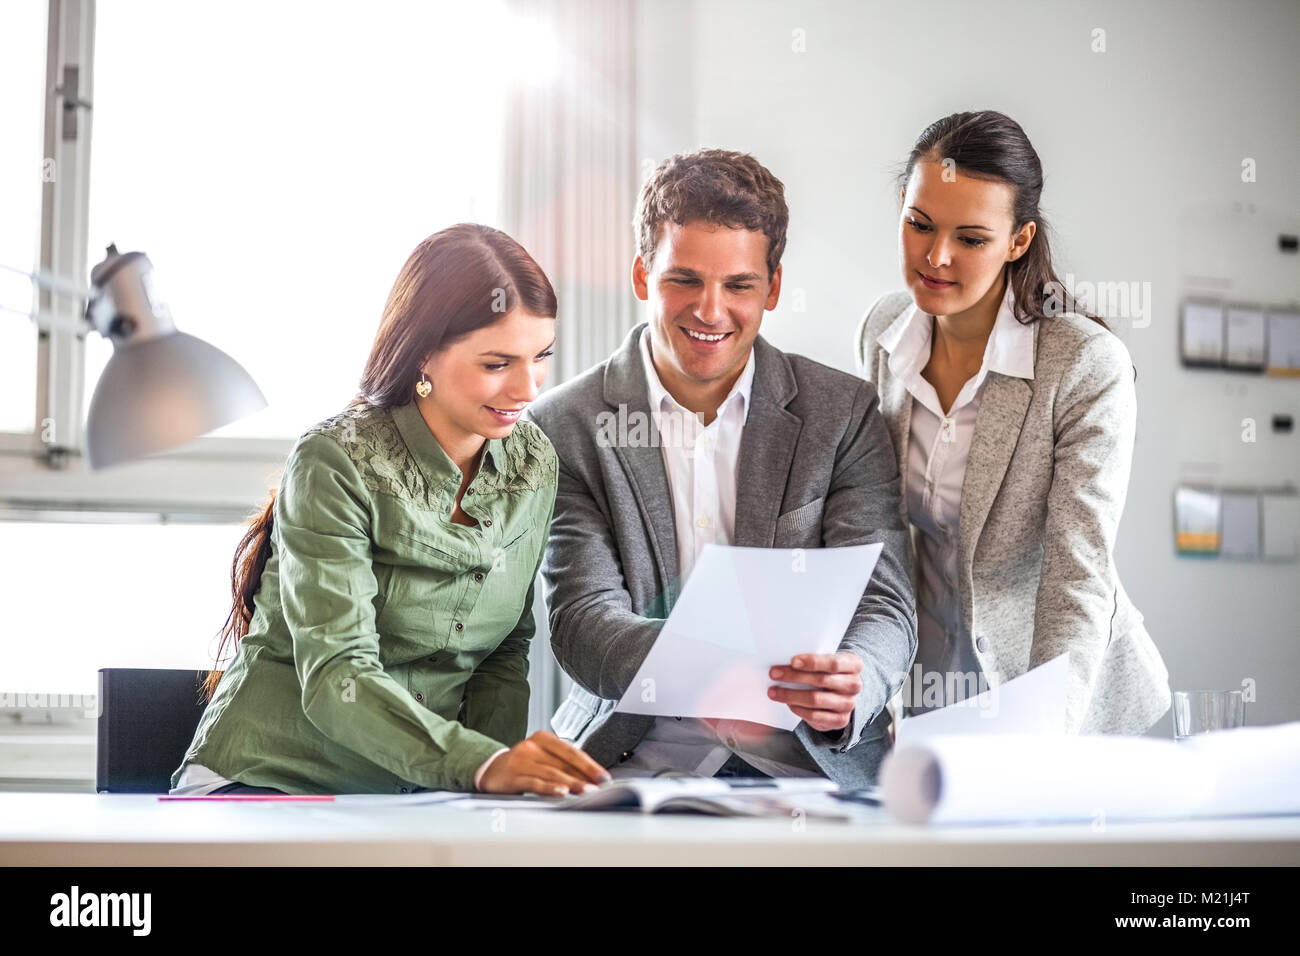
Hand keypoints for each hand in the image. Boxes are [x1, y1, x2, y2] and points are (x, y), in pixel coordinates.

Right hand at [477, 730, 611, 795]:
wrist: (491, 770)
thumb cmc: (523, 765)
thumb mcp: (542, 758)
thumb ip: (563, 764)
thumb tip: (591, 778)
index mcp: (543, 738)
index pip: (571, 750)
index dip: (589, 764)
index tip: (603, 776)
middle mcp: (532, 746)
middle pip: (563, 762)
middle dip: (584, 775)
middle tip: (599, 786)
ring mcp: (521, 760)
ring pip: (552, 772)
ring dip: (571, 783)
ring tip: (586, 791)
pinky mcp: (513, 776)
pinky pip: (535, 782)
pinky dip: (549, 788)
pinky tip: (560, 792)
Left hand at [768, 652, 863, 732]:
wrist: (841, 693)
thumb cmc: (828, 671)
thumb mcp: (827, 660)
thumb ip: (813, 660)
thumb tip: (785, 661)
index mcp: (854, 664)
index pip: (833, 663)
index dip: (813, 662)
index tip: (793, 661)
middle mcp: (854, 685)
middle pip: (821, 680)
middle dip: (794, 677)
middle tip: (774, 674)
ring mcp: (849, 704)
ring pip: (815, 699)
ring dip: (790, 695)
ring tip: (774, 691)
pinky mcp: (840, 720)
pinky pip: (815, 716)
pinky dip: (798, 709)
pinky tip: (788, 703)